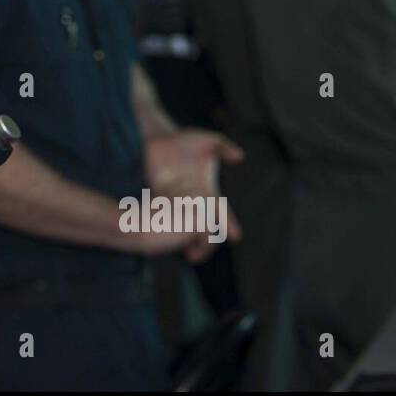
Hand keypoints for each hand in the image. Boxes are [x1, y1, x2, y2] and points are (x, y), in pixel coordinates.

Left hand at [143, 129, 243, 252]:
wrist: (156, 140)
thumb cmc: (184, 141)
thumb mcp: (207, 140)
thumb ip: (223, 146)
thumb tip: (239, 156)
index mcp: (208, 192)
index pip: (222, 211)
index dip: (229, 223)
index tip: (235, 235)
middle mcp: (193, 202)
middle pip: (204, 228)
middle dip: (206, 243)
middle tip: (201, 254)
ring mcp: (175, 203)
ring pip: (185, 228)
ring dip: (187, 241)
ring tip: (189, 254)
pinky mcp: (158, 201)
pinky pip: (163, 218)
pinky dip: (165, 229)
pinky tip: (163, 237)